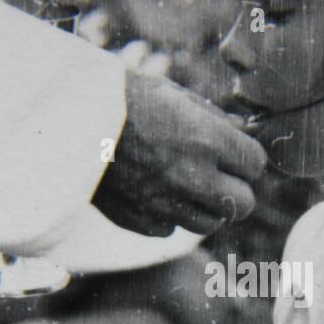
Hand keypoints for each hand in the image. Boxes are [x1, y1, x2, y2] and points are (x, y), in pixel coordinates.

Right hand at [94, 69, 265, 236]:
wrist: (67, 120)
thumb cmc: (122, 98)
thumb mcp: (174, 94)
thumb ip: (214, 119)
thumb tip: (242, 132)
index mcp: (206, 140)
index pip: (256, 164)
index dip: (246, 158)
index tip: (232, 152)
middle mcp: (193, 177)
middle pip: (244, 203)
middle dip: (235, 189)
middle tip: (217, 175)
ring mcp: (168, 204)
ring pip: (211, 222)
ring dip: (205, 206)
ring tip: (185, 185)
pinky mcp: (142, 222)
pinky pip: (171, 228)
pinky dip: (169, 215)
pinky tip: (154, 192)